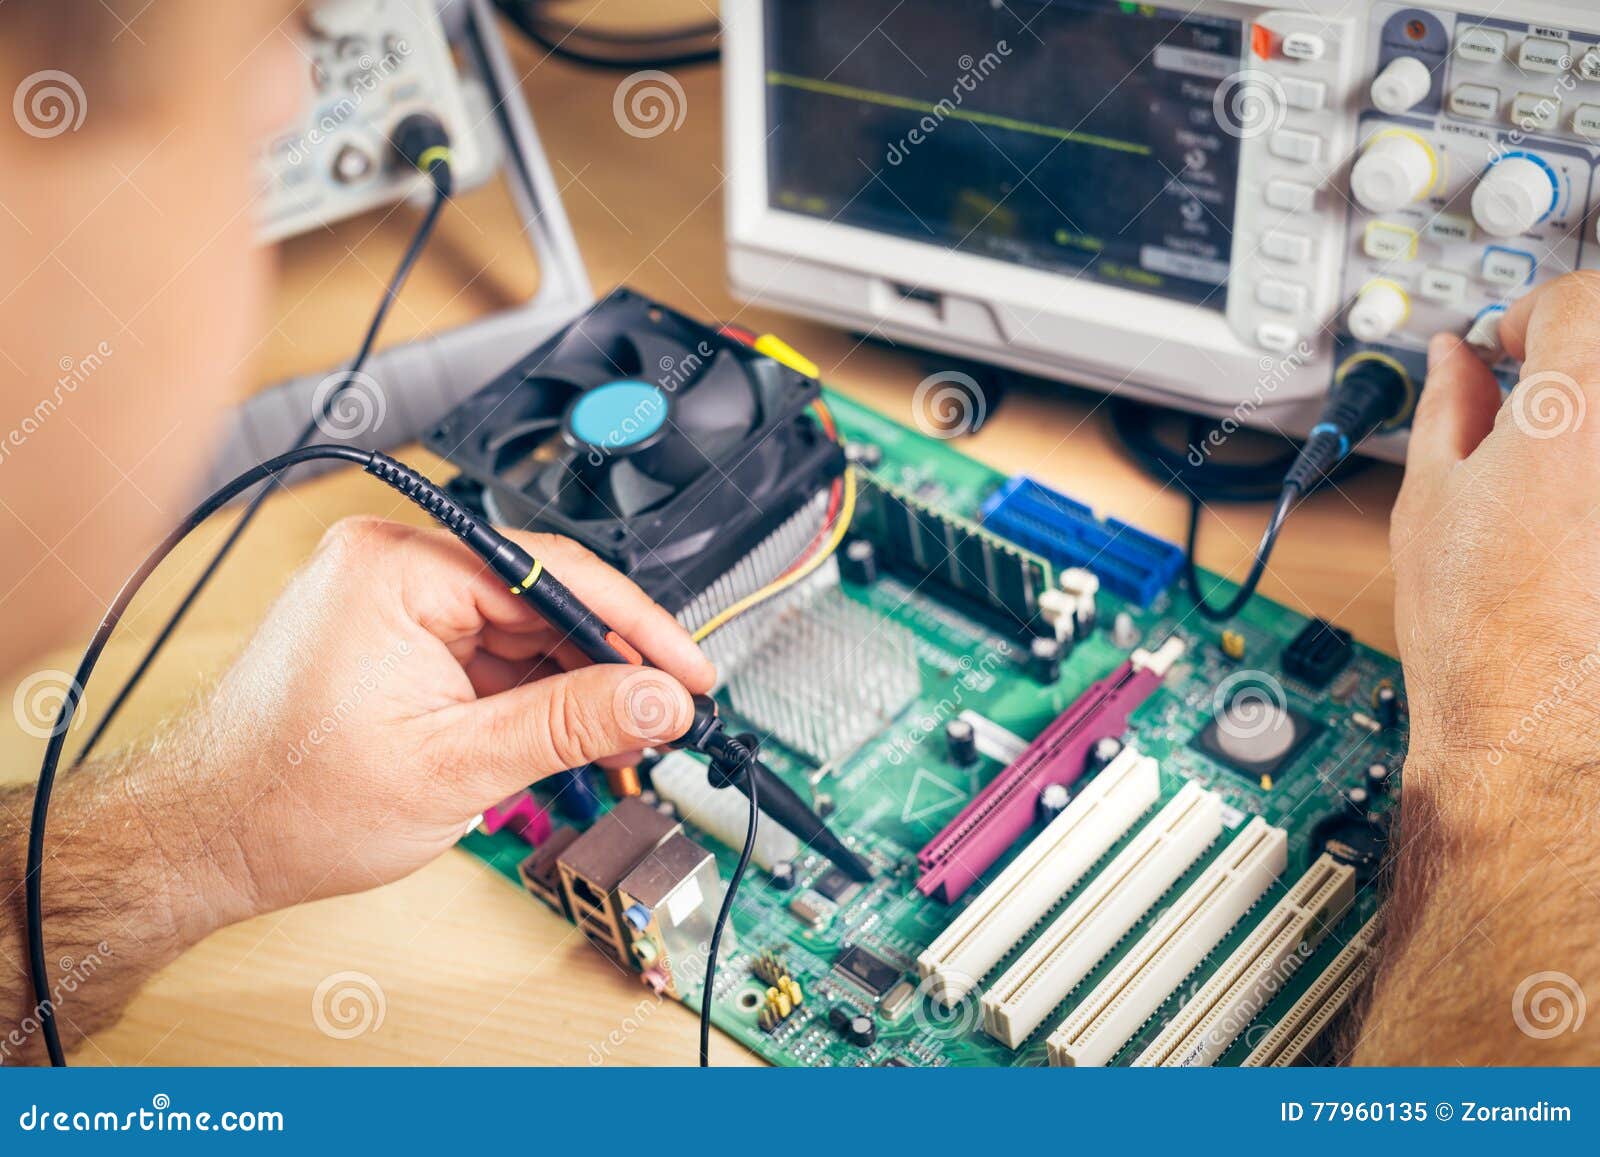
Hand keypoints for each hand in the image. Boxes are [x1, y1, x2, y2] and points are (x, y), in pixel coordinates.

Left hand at [166, 515, 715, 924]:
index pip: (553, 573)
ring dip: (574, 686)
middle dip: (608, 663)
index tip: (689, 670)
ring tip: (623, 740)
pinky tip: (570, 734)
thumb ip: (571, 723)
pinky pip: (491, 650)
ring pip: (524, 629)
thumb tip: (659, 698)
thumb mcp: (457, 765)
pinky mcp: (398, 633)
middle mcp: (393, 564)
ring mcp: (394, 597)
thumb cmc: (289, 801)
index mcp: (397, 567)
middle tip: (667, 716)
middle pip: (544, 598)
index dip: (636, 627)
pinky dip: (533, 695)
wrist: (208, 841)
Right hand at [1392, 271, 1599, 799]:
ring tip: (1562, 475)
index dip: (1532, 317)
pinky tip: (1581, 526)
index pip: (1576, 301)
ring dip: (1594, 431)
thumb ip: (1448, 408)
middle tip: (1536, 397)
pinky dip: (1599, 489)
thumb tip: (1453, 363)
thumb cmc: (1483, 634)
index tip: (1509, 348)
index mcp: (1579, 404)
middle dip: (1578, 360)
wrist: (1539, 731)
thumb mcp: (1430, 501)